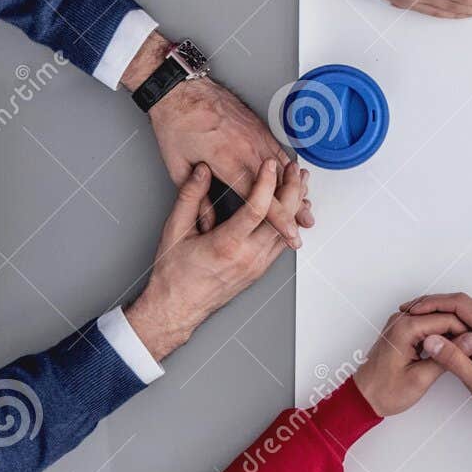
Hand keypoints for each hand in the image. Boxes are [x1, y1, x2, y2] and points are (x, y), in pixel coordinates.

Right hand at [123, 159, 303, 360]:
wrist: (178, 308)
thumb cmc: (174, 273)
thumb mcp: (175, 230)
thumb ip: (189, 197)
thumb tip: (202, 171)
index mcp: (226, 245)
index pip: (258, 208)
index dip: (268, 182)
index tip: (271, 164)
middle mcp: (248, 256)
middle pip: (283, 219)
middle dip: (292, 189)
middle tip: (294, 168)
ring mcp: (258, 265)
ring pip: (288, 231)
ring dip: (295, 205)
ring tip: (297, 182)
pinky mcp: (261, 269)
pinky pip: (281, 243)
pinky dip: (289, 223)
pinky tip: (290, 208)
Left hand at [124, 33, 312, 242]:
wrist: (179, 90)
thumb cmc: (176, 124)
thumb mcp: (176, 167)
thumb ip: (195, 197)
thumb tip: (208, 217)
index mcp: (228, 162)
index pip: (260, 199)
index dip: (279, 221)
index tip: (290, 235)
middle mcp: (248, 148)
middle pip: (280, 186)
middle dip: (295, 209)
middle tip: (304, 225)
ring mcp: (257, 136)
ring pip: (285, 169)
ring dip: (296, 190)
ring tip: (305, 206)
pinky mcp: (259, 128)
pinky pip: (280, 152)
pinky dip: (290, 169)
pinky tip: (294, 180)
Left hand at [353, 309, 471, 417]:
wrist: (362, 398)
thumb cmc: (385, 392)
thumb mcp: (421, 378)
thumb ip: (449, 357)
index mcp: (406, 328)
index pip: (448, 319)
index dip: (467, 332)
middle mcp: (401, 320)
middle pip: (443, 314)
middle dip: (460, 329)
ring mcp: (400, 323)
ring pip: (436, 318)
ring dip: (451, 331)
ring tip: (462, 349)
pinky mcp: (401, 330)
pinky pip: (427, 324)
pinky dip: (440, 334)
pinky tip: (448, 348)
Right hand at [399, 293, 471, 433]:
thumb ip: (454, 359)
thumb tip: (430, 340)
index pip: (459, 304)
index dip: (432, 303)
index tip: (413, 310)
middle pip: (464, 302)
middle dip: (435, 305)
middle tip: (411, 312)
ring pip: (470, 310)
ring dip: (446, 312)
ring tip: (422, 321)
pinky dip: (458, 321)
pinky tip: (444, 333)